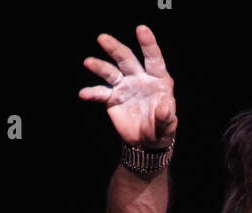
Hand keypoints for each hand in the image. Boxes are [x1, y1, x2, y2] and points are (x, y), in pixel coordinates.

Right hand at [79, 24, 176, 147]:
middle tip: (102, 38)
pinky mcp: (113, 98)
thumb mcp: (168, 126)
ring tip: (88, 62)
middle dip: (115, 48)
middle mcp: (139, 78)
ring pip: (111, 72)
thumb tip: (164, 107)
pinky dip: (92, 93)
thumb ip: (166, 117)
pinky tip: (84, 94)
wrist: (147, 143)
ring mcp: (124, 86)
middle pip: (126, 59)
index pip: (153, 59)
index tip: (141, 29)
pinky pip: (101, 93)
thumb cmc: (161, 130)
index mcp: (157, 79)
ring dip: (99, 66)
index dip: (148, 44)